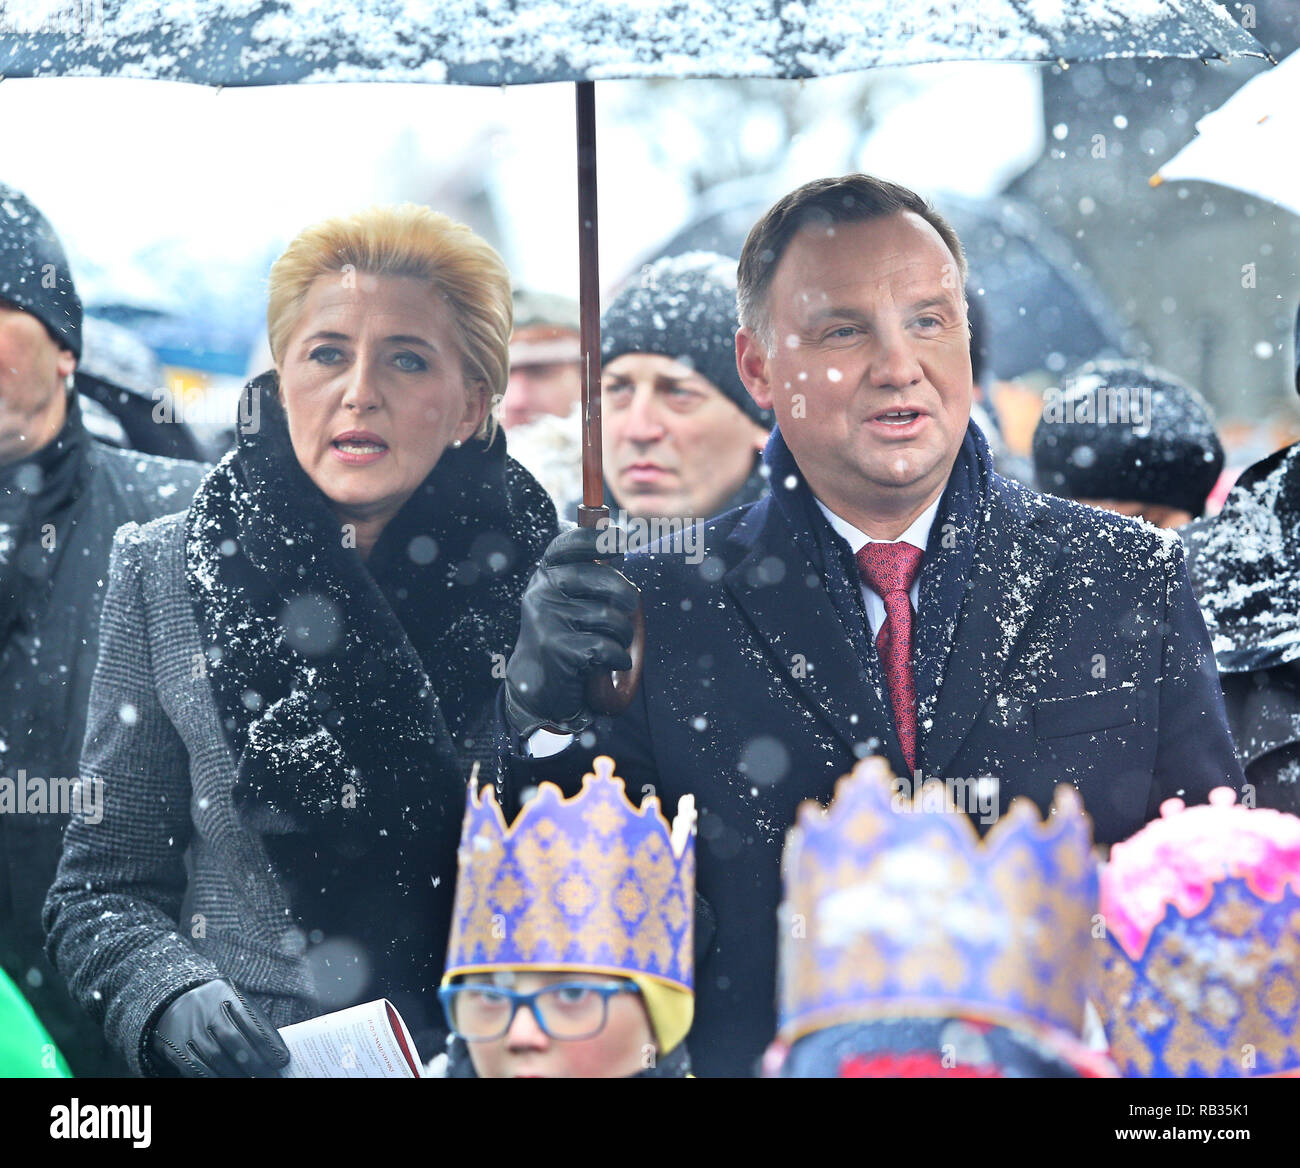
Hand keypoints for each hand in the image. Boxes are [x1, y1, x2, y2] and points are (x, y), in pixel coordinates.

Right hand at [148, 979, 290, 1077]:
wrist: (173, 999)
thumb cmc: (216, 1004)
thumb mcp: (234, 1000)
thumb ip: (251, 1021)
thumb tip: (274, 1050)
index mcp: (226, 993)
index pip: (251, 1020)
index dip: (268, 1042)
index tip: (283, 1060)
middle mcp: (206, 1010)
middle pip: (234, 1040)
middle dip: (256, 1063)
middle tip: (271, 1076)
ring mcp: (189, 1029)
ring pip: (216, 1057)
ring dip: (236, 1074)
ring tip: (254, 1081)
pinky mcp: (176, 1046)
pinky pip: (197, 1067)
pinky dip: (214, 1077)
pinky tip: (226, 1081)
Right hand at [504, 525, 640, 738]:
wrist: (537, 682)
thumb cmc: (565, 632)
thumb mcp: (568, 597)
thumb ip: (589, 574)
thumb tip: (619, 544)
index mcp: (546, 573)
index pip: (572, 544)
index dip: (599, 538)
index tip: (622, 539)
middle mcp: (542, 591)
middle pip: (603, 578)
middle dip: (627, 594)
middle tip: (631, 605)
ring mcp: (547, 620)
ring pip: (610, 617)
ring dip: (623, 634)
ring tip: (616, 641)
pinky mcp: (557, 649)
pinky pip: (607, 647)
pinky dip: (618, 657)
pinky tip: (612, 661)